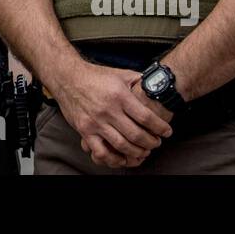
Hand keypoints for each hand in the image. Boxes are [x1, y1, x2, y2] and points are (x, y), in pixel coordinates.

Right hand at [49, 62, 172, 168]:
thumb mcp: (120, 73)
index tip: (167, 132)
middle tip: (157, 143)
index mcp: (119, 95)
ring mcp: (96, 122)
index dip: (160, 127)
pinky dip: (113, 159)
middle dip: (151, 142)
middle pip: (136, 134)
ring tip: (144, 151)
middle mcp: (108, 110)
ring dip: (137, 152)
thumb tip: (155, 85)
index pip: (145, 117)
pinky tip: (122, 158)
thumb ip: (138, 80)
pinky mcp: (85, 130)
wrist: (67, 77)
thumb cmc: (95, 76)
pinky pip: (101, 151)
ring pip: (122, 145)